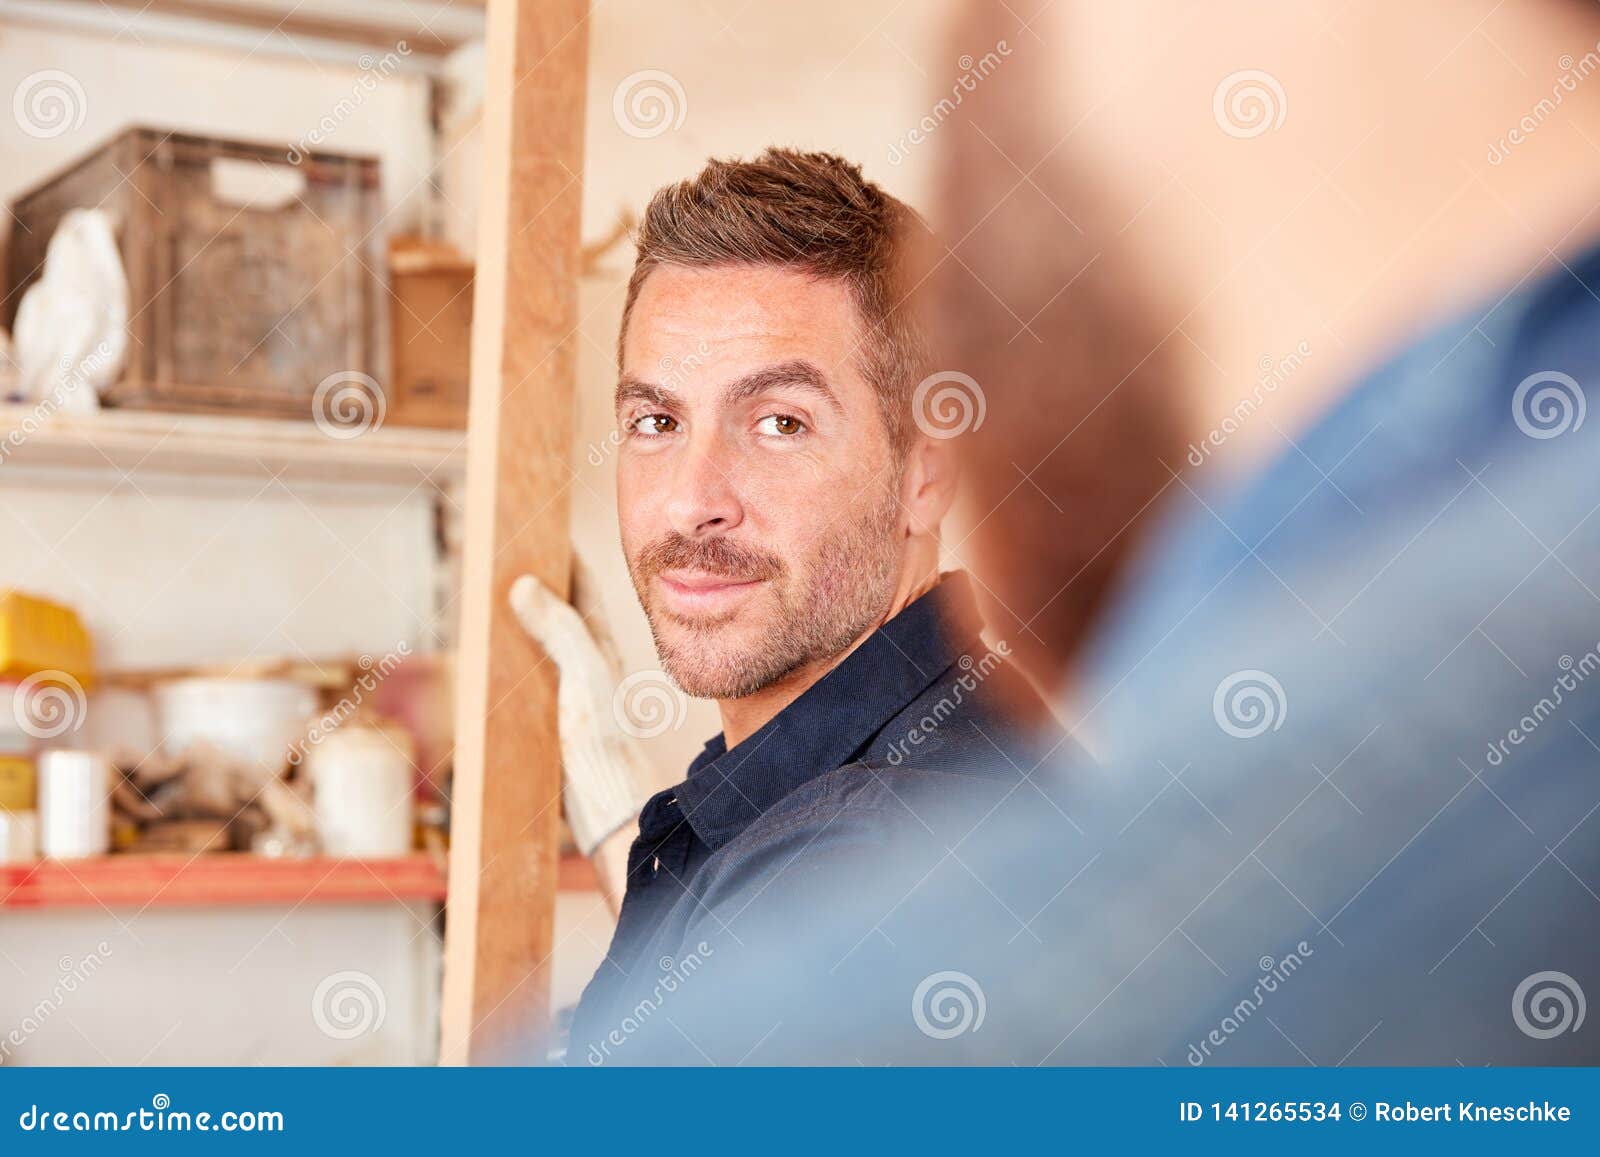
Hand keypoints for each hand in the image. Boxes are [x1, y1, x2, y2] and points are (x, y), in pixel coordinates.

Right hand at [508, 559, 654, 859]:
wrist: (610, 810)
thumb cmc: (603, 743)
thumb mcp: (581, 677)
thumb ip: (560, 630)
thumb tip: (525, 585)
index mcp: (600, 646)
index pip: (582, 586)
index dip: (562, 556)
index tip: (538, 525)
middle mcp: (589, 663)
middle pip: (560, 610)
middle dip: (536, 582)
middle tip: (503, 554)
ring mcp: (573, 691)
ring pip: (544, 642)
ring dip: (521, 621)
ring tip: (490, 597)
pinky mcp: (554, 718)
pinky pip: (529, 675)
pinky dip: (513, 659)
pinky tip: (493, 662)